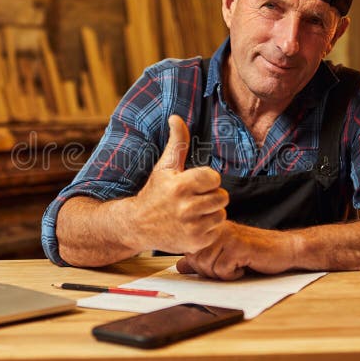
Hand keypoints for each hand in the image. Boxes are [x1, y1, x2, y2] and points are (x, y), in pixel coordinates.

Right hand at [131, 115, 227, 253]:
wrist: (137, 225)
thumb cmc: (155, 192)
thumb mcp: (164, 167)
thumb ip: (177, 142)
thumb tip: (176, 117)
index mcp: (180, 186)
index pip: (214, 178)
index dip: (207, 179)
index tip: (195, 183)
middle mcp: (186, 208)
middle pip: (222, 197)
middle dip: (211, 196)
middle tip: (196, 198)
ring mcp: (191, 228)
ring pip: (221, 214)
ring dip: (211, 212)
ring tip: (194, 212)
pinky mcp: (195, 243)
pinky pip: (216, 231)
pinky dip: (208, 229)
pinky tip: (193, 225)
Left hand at [176, 223, 290, 280]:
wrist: (284, 249)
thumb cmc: (255, 253)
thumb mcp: (225, 256)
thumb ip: (202, 259)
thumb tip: (179, 266)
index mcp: (212, 231)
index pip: (189, 254)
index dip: (201, 267)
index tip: (218, 265)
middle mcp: (217, 230)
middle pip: (196, 261)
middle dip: (211, 272)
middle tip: (230, 267)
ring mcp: (228, 236)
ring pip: (208, 266)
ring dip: (224, 274)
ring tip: (238, 265)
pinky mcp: (239, 246)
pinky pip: (223, 269)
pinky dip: (234, 275)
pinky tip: (246, 265)